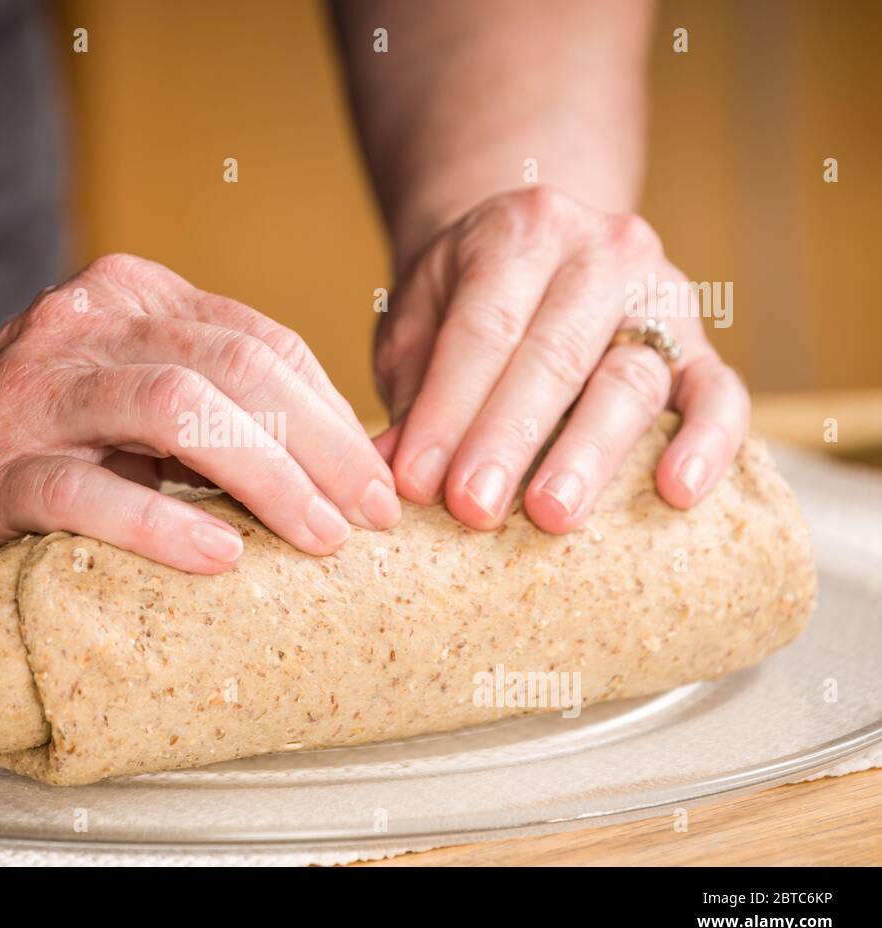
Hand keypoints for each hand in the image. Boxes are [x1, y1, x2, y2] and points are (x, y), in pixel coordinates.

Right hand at [0, 254, 398, 593]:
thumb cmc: (29, 439)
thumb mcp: (123, 394)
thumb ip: (207, 405)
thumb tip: (337, 465)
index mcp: (131, 298)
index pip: (263, 342)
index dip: (334, 413)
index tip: (379, 480)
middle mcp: (84, 326)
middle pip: (236, 366)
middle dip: (322, 446)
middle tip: (373, 517)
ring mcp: (34, 394)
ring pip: (175, 409)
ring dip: (266, 477)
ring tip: (319, 538)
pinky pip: (87, 493)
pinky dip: (160, 525)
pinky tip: (218, 559)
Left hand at [373, 186, 748, 531]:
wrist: (536, 251)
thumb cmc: (466, 299)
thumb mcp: (419, 321)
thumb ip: (410, 389)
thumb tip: (387, 473)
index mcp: (520, 232)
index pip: (482, 330)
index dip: (448, 409)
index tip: (417, 483)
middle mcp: (600, 253)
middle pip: (554, 355)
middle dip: (508, 439)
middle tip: (474, 509)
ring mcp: (661, 297)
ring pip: (632, 380)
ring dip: (588, 455)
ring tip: (551, 515)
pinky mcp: (702, 345)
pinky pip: (720, 394)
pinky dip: (707, 444)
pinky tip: (676, 494)